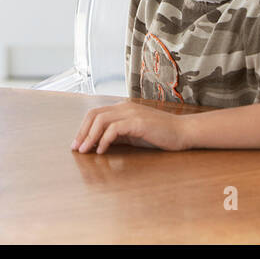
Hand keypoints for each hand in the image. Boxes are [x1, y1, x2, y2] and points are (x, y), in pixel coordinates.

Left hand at [71, 103, 189, 152]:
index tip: (77, 144)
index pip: (95, 113)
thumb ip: (117, 135)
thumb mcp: (134, 135)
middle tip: (76, 149)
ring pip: (101, 120)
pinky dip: (104, 140)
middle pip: (94, 114)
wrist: (183, 131)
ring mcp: (131, 113)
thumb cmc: (160, 134)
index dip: (83, 128)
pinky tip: (102, 151)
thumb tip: (98, 143)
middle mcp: (125, 107)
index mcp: (123, 108)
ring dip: (90, 137)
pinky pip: (114, 129)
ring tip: (85, 151)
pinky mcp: (138, 122)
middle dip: (82, 132)